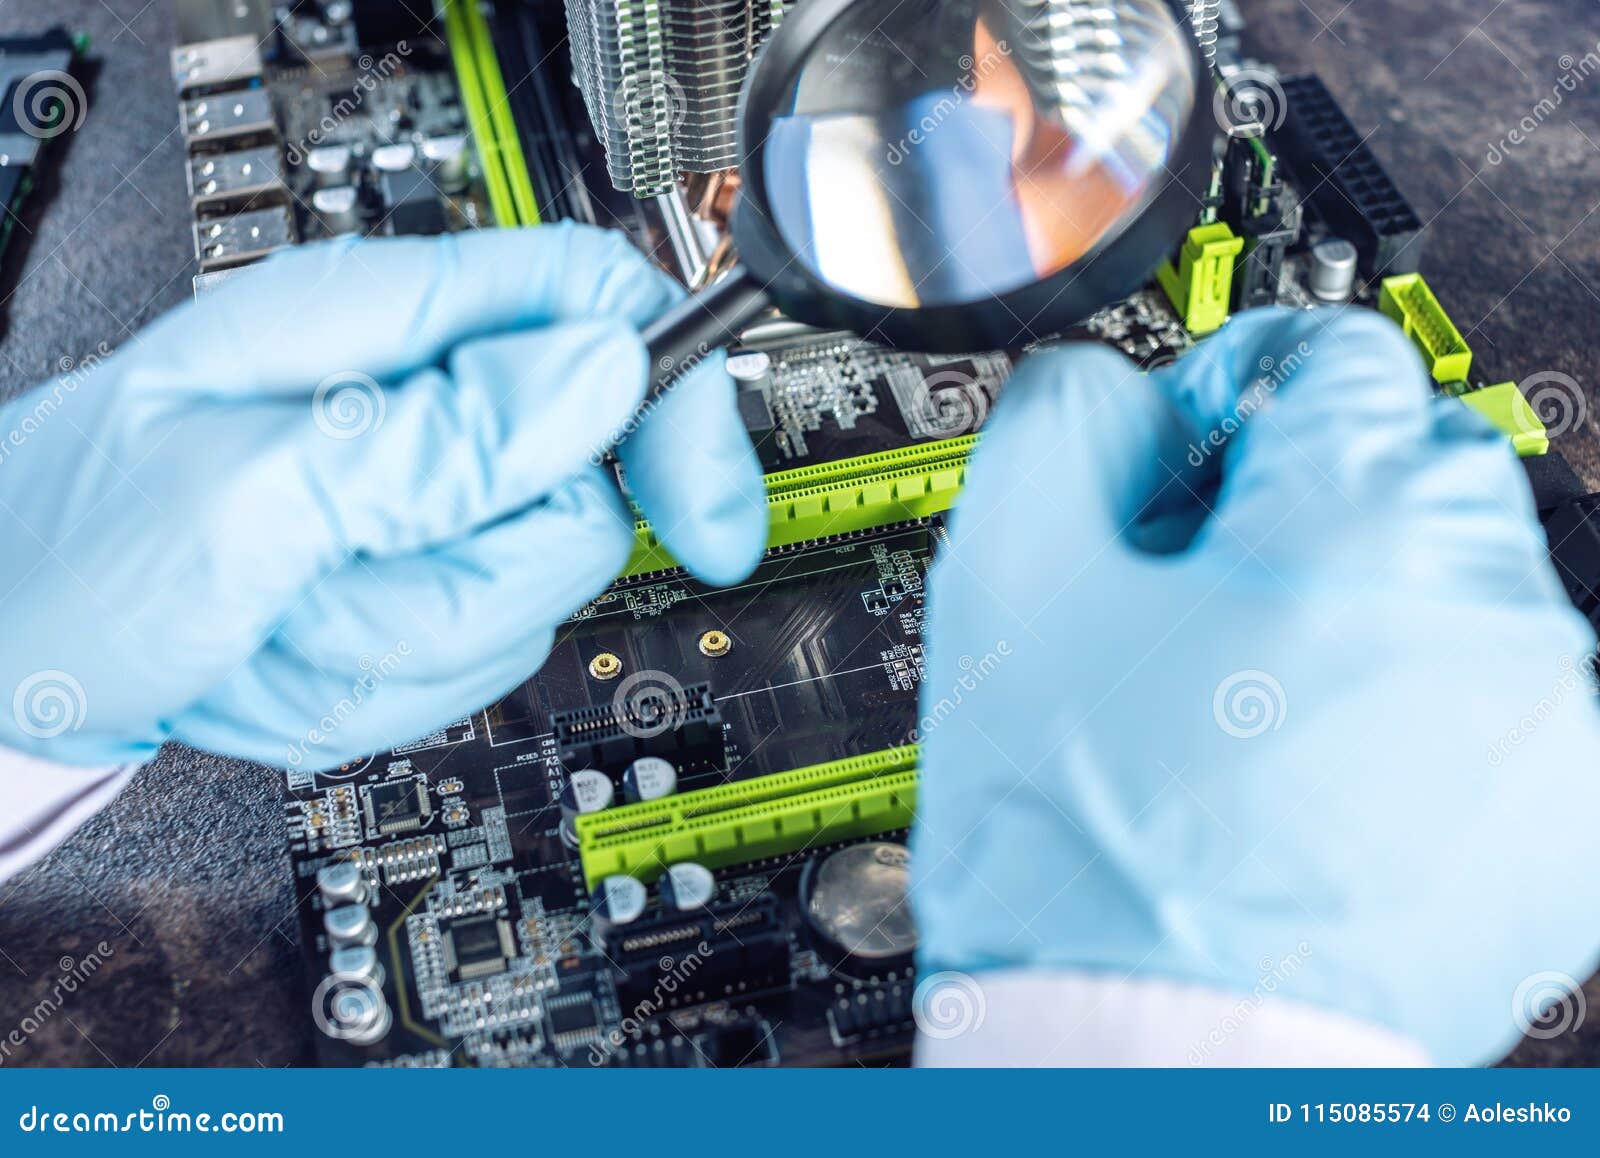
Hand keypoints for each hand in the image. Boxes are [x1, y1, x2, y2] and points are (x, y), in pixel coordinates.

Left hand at [0, 224, 765, 769]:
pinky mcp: (405, 579)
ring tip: (287, 616)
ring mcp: (413, 502)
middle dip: (473, 570)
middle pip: (580, 487)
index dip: (672, 400)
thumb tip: (603, 377)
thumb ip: (435, 438)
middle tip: (348, 573)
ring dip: (407, 635)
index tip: (701, 513)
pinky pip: (470, 653)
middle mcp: (412, 404)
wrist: (5, 659)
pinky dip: (380, 682)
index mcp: (376, 325)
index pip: (596, 305)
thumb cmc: (68, 553)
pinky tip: (290, 651)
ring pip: (527, 592)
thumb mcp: (244, 498)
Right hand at [911, 306, 1599, 1063]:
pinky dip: (1410, 704)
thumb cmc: (1087, 861)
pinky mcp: (1566, 831)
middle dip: (1298, 496)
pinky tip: (1305, 778)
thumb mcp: (1007, 586)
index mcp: (1367, 524)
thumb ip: (1060, 424)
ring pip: (1451, 585)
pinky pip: (1492, 701)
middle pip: (1404, 462)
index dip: (1226, 387)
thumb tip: (1118, 393)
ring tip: (1238, 706)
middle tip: (1190, 590)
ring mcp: (1552, 732)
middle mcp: (1499, 613)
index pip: (1330, 354)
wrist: (1156, 1070)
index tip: (1185, 452)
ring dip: (1357, 601)